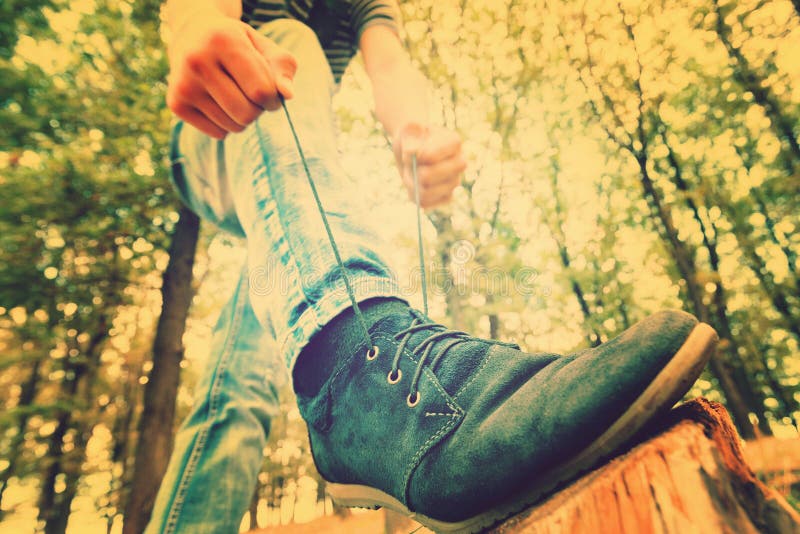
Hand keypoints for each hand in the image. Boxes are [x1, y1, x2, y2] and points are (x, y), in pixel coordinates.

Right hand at [166, 9, 296, 138]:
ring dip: (244, 118)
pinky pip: (219, 134)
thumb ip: (283, 68)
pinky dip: (227, 125)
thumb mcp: (264, 47)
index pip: (261, 91)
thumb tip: (287, 95)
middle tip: (253, 95)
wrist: (193, 37)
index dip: (274, 99)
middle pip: (247, 114)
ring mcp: (183, 84)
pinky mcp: (176, 105)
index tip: (271, 92)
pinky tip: (219, 102)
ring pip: (234, 127)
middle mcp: (197, 61)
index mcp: (223, 40)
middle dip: (259, 110)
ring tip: (235, 95)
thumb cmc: (239, 45)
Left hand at [393, 123, 465, 208]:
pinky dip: (415, 197)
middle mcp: (460, 163)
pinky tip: (414, 186)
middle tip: (408, 164)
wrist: (413, 147)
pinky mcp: (446, 197)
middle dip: (412, 172)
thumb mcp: (407, 129)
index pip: (431, 157)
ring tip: (409, 174)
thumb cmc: (412, 136)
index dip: (415, 156)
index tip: (411, 150)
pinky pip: (428, 204)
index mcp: (454, 142)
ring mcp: (454, 181)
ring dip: (411, 184)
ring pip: (428, 192)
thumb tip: (413, 154)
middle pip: (429, 177)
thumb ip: (409, 136)